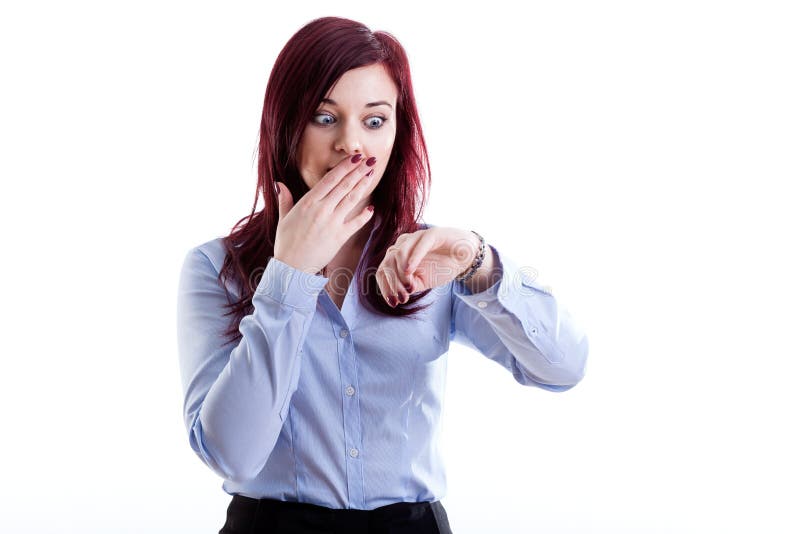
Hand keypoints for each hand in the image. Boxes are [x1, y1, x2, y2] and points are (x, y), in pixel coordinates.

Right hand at [273, 154, 377, 273]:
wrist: (291, 267)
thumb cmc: (286, 243)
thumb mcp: (283, 219)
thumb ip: (285, 199)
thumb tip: (279, 184)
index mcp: (308, 202)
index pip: (330, 179)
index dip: (345, 167)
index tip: (355, 157)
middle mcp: (322, 209)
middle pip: (344, 185)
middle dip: (359, 171)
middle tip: (371, 160)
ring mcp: (332, 223)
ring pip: (352, 199)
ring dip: (363, 185)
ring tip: (372, 174)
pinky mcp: (340, 237)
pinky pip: (356, 223)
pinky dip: (365, 215)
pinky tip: (372, 207)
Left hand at [376, 227, 478, 306]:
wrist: (465, 258)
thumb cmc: (442, 268)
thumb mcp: (421, 282)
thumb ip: (408, 285)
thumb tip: (397, 293)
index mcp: (398, 256)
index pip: (383, 271)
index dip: (385, 288)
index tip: (393, 303)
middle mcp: (403, 244)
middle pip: (387, 263)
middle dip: (393, 284)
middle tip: (403, 298)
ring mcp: (416, 238)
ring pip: (397, 254)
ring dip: (401, 274)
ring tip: (410, 288)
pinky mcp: (431, 234)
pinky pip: (417, 245)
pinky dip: (412, 259)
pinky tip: (409, 271)